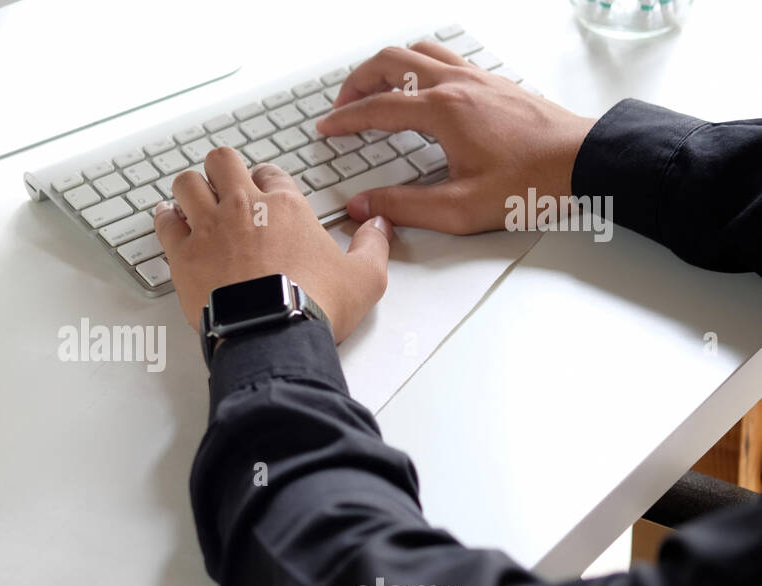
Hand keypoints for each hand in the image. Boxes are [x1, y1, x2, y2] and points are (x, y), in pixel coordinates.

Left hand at [153, 147, 392, 341]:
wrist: (273, 335)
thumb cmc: (315, 306)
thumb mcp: (365, 277)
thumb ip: (374, 246)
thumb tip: (380, 226)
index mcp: (285, 206)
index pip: (270, 174)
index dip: (266, 182)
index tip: (264, 194)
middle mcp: (244, 207)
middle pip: (223, 162)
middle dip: (223, 170)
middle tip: (224, 186)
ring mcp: (209, 228)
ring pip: (187, 183)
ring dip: (190, 188)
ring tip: (192, 199)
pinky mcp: (183, 254)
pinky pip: (164, 221)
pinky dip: (165, 218)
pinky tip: (169, 221)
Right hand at [319, 42, 596, 233]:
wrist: (585, 162)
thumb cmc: (532, 183)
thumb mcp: (460, 208)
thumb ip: (404, 207)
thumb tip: (364, 205)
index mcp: (443, 110)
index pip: (378, 107)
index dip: (345, 118)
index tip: (326, 128)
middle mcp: (458, 84)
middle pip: (391, 61)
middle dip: (358, 81)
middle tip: (342, 105)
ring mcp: (478, 78)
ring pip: (420, 50)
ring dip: (388, 65)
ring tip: (375, 88)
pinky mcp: (495, 82)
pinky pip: (447, 57)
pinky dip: (420, 65)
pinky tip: (421, 88)